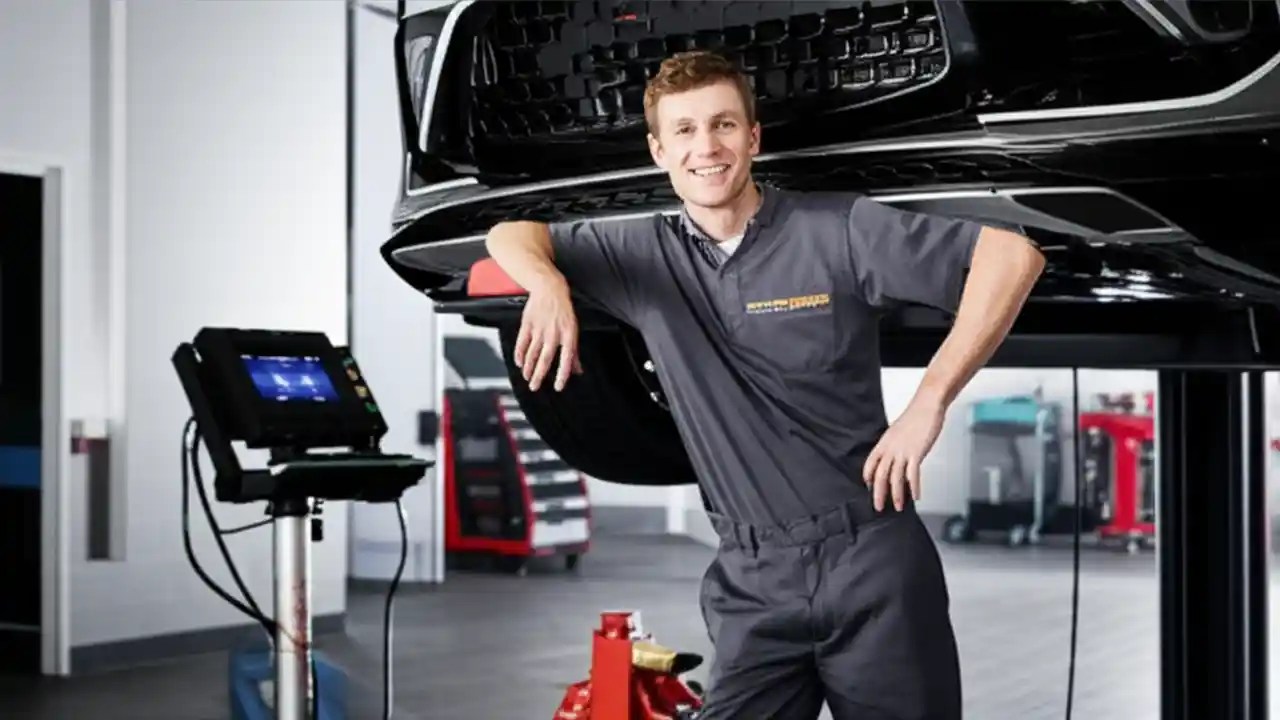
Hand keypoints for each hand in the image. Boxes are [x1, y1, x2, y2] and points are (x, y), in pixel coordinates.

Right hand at [513, 278, 583, 391]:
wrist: (549, 289)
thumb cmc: (563, 309)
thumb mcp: (573, 329)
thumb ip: (574, 351)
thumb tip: (577, 369)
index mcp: (568, 334)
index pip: (566, 359)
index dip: (563, 374)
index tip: (559, 386)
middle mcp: (553, 333)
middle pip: (545, 359)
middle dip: (539, 376)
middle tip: (535, 387)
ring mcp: (539, 329)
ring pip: (532, 353)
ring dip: (529, 367)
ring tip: (527, 377)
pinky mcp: (527, 325)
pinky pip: (522, 342)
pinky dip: (519, 354)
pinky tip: (519, 362)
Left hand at [862, 396, 946, 511]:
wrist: (927, 406)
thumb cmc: (915, 418)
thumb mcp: (897, 432)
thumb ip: (893, 446)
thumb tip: (894, 458)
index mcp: (884, 443)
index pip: (870, 463)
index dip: (868, 477)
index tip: (868, 487)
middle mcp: (890, 449)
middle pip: (880, 475)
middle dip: (879, 493)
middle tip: (879, 506)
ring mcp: (903, 451)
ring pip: (896, 478)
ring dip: (897, 495)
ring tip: (899, 506)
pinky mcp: (916, 453)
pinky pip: (913, 474)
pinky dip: (914, 487)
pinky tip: (915, 496)